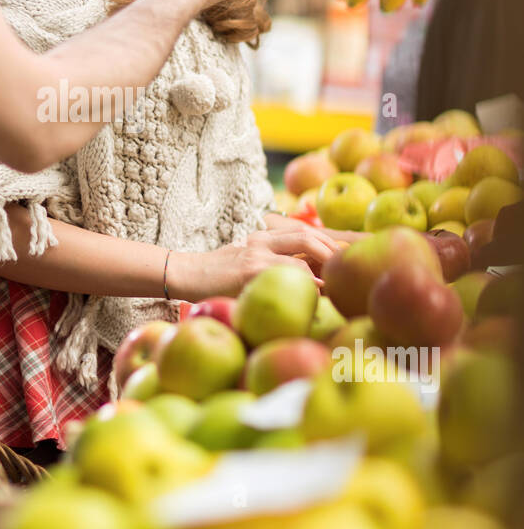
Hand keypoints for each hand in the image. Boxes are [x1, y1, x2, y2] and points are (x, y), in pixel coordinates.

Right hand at [168, 222, 339, 300]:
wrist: (185, 273)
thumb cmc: (216, 276)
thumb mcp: (245, 261)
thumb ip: (270, 263)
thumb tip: (307, 282)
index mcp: (263, 236)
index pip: (303, 232)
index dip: (328, 244)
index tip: (343, 260)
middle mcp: (262, 240)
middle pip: (307, 236)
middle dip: (332, 251)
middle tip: (344, 271)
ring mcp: (256, 254)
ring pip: (301, 254)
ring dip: (323, 269)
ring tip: (336, 286)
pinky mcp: (249, 271)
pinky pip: (286, 274)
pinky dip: (306, 284)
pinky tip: (316, 296)